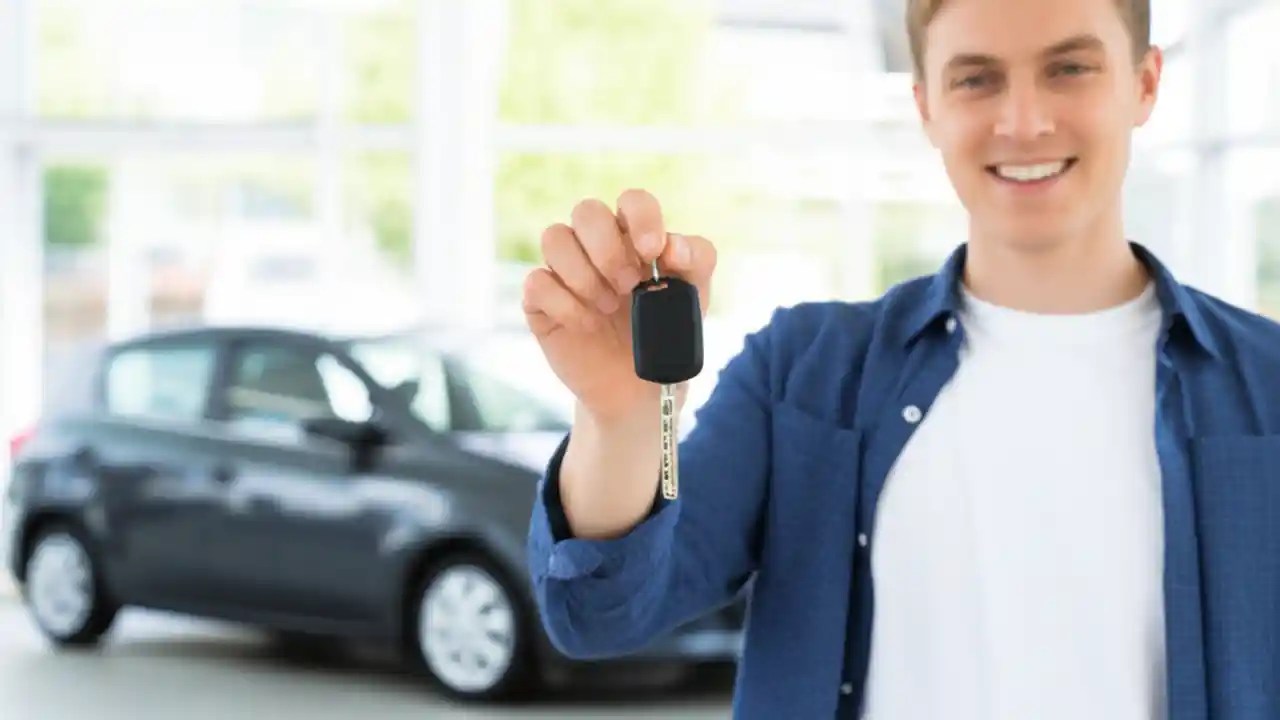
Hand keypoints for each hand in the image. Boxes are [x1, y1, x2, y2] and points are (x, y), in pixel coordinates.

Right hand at [521, 189, 716, 424]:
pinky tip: (588, 326)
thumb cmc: (663, 331)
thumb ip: (696, 261)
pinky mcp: (541, 300)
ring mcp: (564, 270)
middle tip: (629, 286)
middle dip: (608, 248)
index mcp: (633, 235)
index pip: (632, 201)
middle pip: (587, 210)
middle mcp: (595, 244)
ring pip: (555, 237)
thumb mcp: (692, 297)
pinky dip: (565, 305)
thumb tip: (674, 245)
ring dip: (584, 274)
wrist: (638, 388)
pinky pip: (537, 282)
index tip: (653, 251)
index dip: (641, 218)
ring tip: (607, 307)